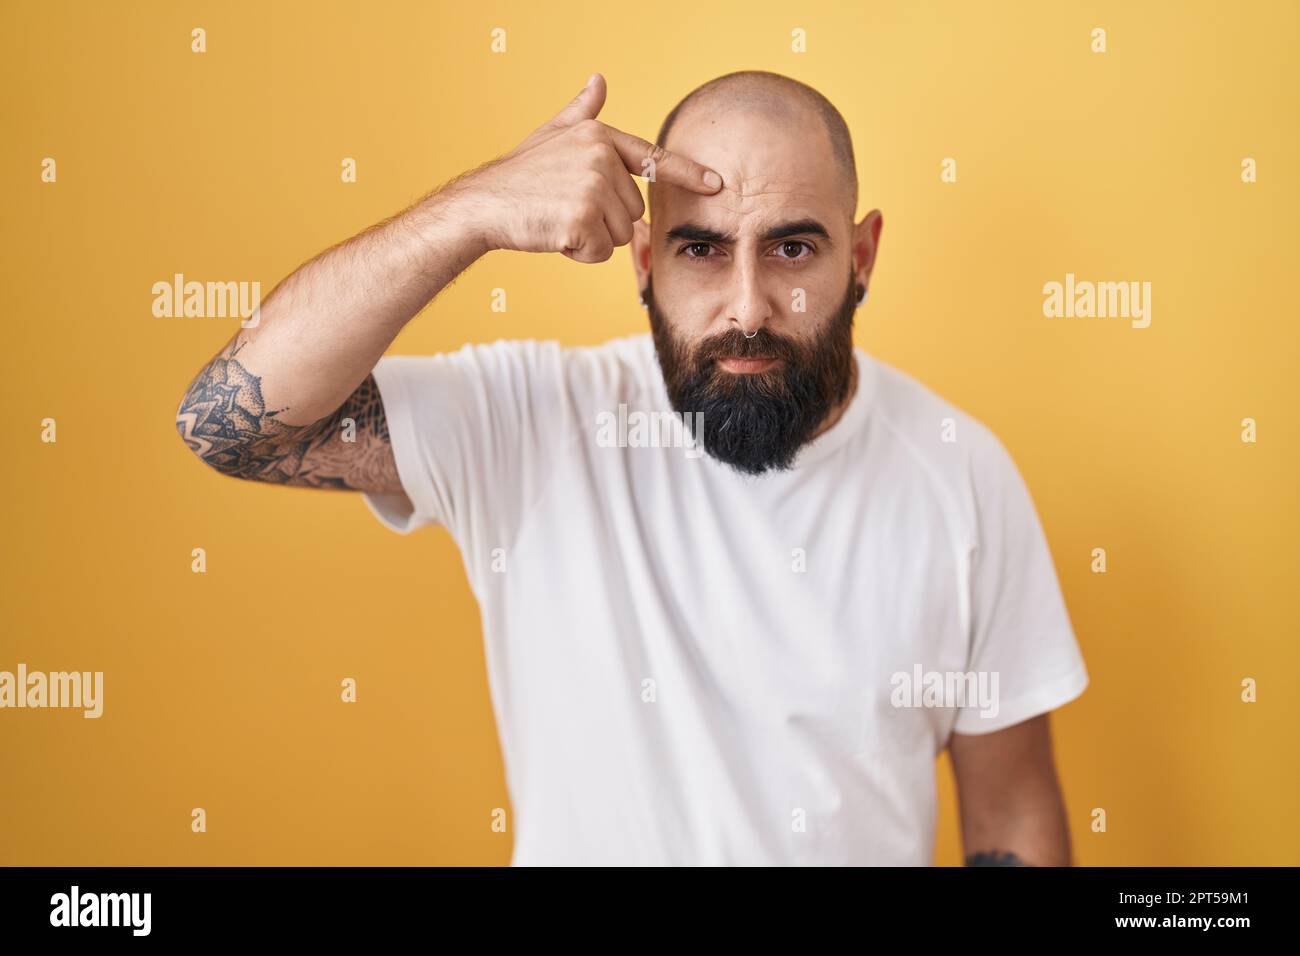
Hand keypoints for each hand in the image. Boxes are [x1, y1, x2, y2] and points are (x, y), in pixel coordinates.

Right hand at [453, 73, 723, 262]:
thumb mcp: (552, 136)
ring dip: (592, 238)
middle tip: (566, 209)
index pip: (652, 159)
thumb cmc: (520, 176)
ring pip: (619, 234)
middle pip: (632, 211)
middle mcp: (600, 157)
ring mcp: (592, 187)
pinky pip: (600, 251)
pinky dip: (579, 253)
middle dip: (604, 220)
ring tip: (559, 220)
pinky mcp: (582, 218)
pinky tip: (554, 234)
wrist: (484, 205)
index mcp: (599, 137)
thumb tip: (598, 80)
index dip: (687, 173)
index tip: (716, 183)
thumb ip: (581, 113)